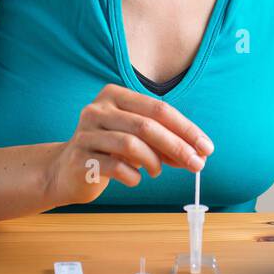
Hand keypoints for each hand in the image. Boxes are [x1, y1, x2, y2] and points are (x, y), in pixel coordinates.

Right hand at [43, 84, 213, 206]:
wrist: (67, 171)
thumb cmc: (109, 150)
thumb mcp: (137, 140)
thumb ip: (164, 143)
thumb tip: (199, 154)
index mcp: (114, 95)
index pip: (158, 108)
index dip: (186, 128)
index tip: (207, 148)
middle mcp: (97, 109)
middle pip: (147, 125)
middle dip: (177, 147)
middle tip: (197, 165)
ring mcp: (86, 133)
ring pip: (131, 144)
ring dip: (154, 162)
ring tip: (158, 171)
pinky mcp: (80, 158)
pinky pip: (116, 166)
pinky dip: (133, 175)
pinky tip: (135, 178)